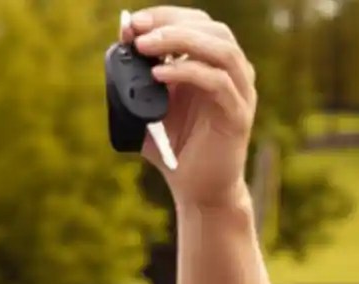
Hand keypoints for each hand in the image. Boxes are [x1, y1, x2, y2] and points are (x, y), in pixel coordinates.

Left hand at [122, 6, 256, 208]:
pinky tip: (160, 76)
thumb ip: (137, 81)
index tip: (132, 22)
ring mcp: (239, 93)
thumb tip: (118, 46)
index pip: (196, 23)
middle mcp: (231, 73)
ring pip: (221, 49)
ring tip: (146, 47)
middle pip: (212, 29)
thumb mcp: (148, 109)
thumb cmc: (174, 149)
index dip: (166, 16)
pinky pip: (217, 83)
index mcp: (211, 64)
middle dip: (172, 23)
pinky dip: (189, 72)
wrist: (197, 190)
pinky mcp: (237, 116)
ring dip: (181, 41)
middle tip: (137, 31)